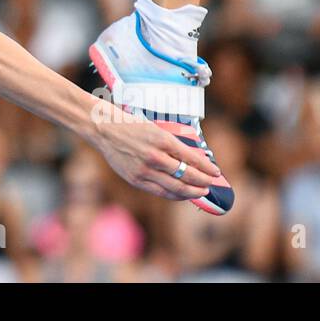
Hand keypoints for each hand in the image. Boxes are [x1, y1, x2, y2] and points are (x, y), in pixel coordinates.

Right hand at [86, 99, 220, 201]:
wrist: (103, 129)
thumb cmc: (130, 125)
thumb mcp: (155, 129)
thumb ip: (172, 145)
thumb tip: (192, 158)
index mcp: (162, 139)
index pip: (192, 158)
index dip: (206, 167)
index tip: (216, 172)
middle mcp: (155, 156)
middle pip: (187, 175)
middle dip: (203, 181)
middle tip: (211, 184)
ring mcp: (145, 170)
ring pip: (176, 187)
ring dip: (192, 191)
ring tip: (201, 192)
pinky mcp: (136, 179)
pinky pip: (160, 192)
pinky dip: (174, 195)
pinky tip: (182, 195)